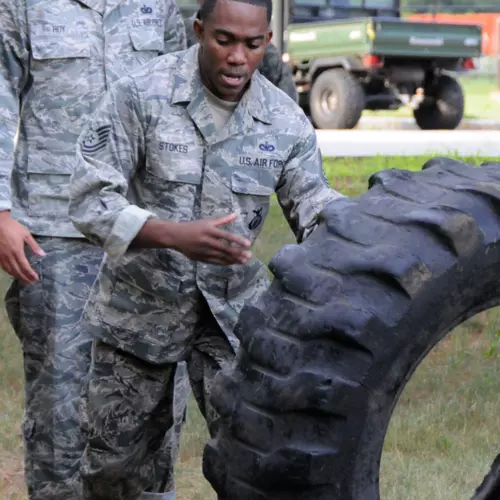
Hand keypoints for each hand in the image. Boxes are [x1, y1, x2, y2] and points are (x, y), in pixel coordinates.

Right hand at [0, 211, 44, 283]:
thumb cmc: (13, 227)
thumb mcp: (26, 235)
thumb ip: (34, 246)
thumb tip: (42, 254)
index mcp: (17, 251)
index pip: (25, 267)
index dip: (30, 274)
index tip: (36, 279)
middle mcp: (8, 256)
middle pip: (17, 271)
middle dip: (24, 278)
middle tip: (31, 283)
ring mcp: (1, 256)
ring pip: (9, 270)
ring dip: (16, 276)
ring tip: (23, 280)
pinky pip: (2, 266)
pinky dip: (8, 271)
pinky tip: (12, 273)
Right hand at [135, 213, 251, 265]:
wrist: (175, 236)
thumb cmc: (193, 227)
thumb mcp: (207, 221)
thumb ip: (223, 220)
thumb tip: (236, 214)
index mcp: (210, 230)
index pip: (227, 237)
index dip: (238, 241)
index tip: (248, 244)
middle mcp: (207, 241)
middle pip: (226, 249)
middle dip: (238, 253)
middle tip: (249, 256)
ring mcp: (204, 251)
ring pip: (221, 257)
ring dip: (233, 260)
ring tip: (244, 261)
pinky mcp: (201, 258)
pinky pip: (215, 262)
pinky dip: (224, 263)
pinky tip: (232, 263)